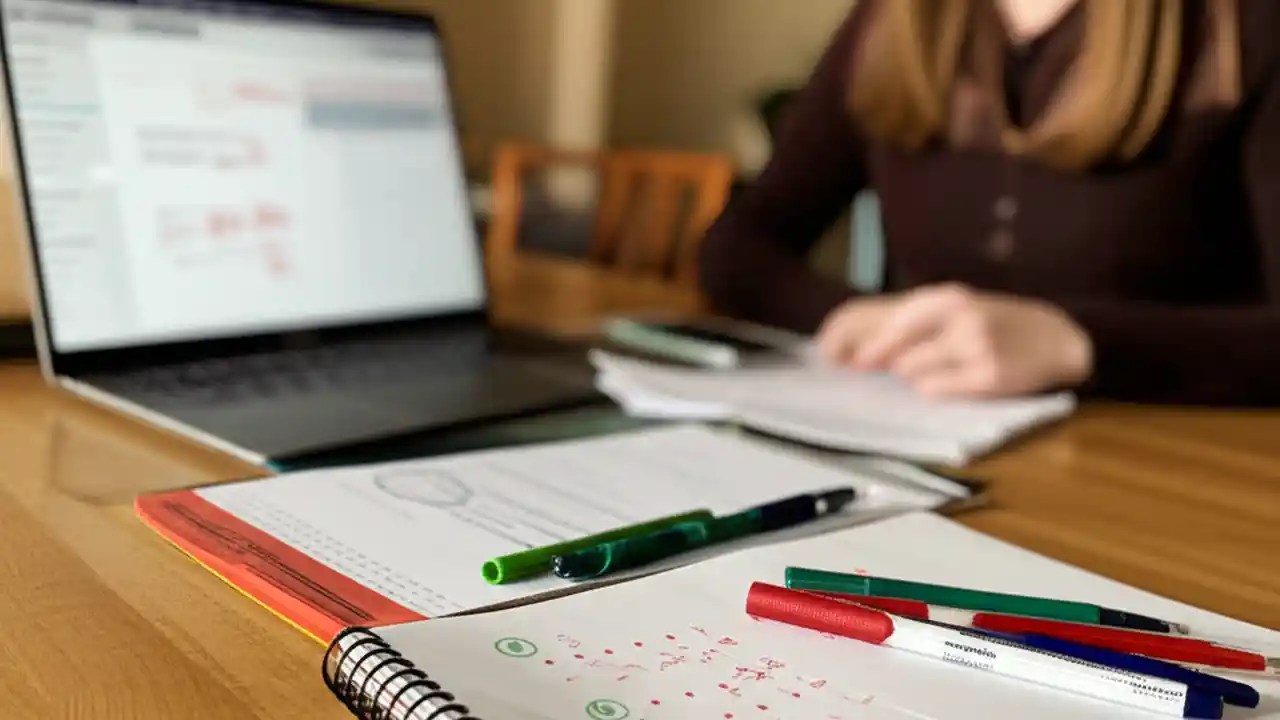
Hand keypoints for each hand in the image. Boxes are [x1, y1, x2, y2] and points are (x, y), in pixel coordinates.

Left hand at [819, 284, 1093, 397]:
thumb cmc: (993, 324)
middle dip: (870, 360)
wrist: (1056, 337)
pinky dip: (935, 389)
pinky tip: (954, 382)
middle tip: (860, 367)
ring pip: (910, 371)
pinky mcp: (988, 376)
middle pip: (889, 347)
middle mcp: (957, 315)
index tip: (825, 353)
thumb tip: (846, 347)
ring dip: (912, 376)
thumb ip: (905, 322)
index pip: (880, 315)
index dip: (844, 336)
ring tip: (938, 368)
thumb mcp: (952, 310)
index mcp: (944, 297)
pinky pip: (934, 390)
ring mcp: (974, 345)